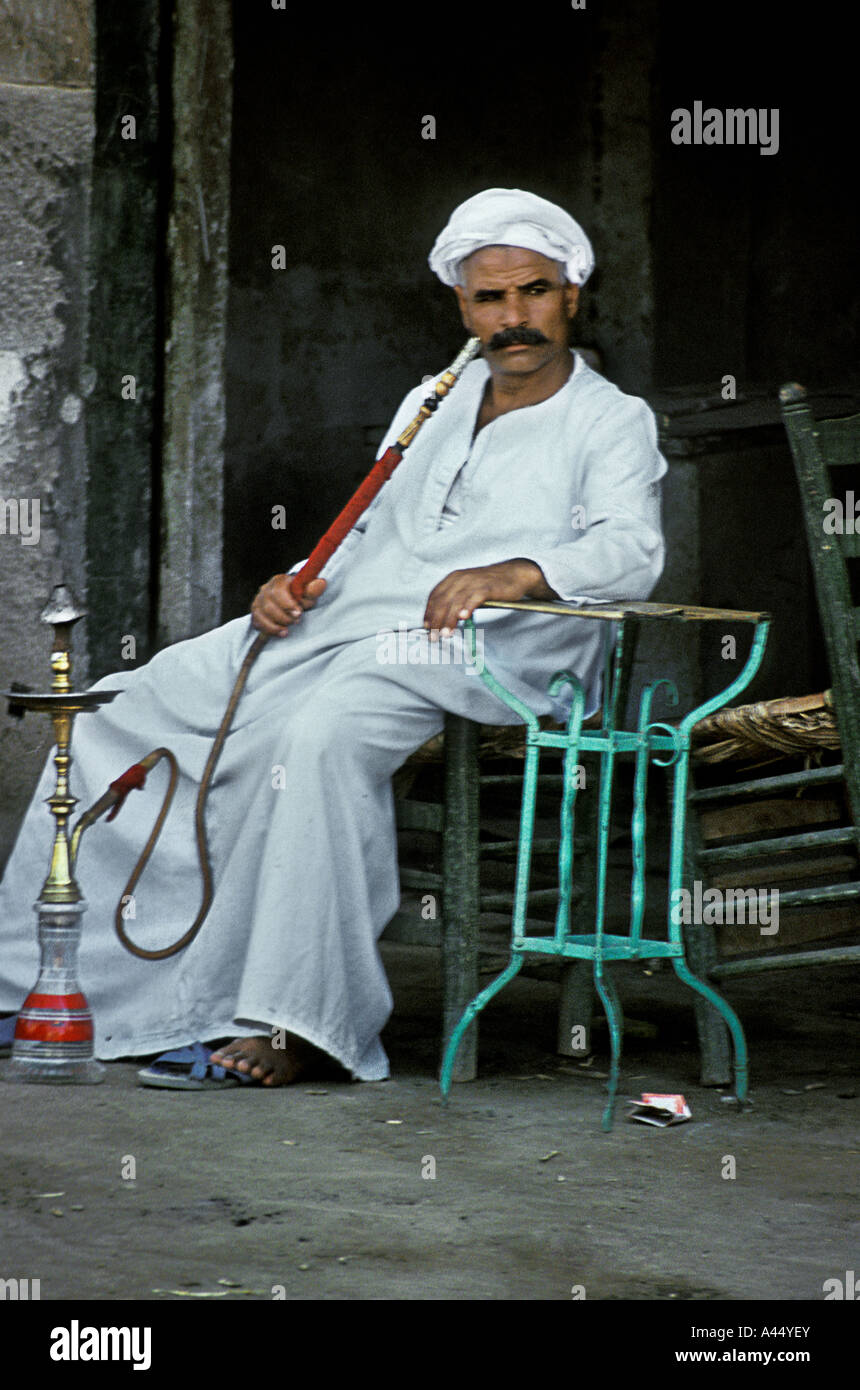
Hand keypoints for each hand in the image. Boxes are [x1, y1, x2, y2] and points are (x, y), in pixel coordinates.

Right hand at [251, 574, 326, 636]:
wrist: (292, 600)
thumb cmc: (301, 596)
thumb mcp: (309, 592)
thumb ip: (314, 589)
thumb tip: (321, 583)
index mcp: (279, 581)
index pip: (278, 591)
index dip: (288, 604)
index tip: (299, 613)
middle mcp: (266, 590)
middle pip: (269, 605)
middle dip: (284, 617)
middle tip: (297, 621)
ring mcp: (259, 601)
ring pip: (262, 615)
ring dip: (277, 625)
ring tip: (288, 629)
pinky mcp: (256, 613)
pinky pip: (258, 623)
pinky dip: (270, 630)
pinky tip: (282, 632)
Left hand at [423, 559, 555, 634]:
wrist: (514, 574)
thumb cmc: (491, 585)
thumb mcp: (469, 589)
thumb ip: (456, 602)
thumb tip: (445, 620)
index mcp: (453, 578)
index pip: (435, 596)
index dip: (429, 612)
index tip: (426, 627)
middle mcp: (461, 578)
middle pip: (443, 600)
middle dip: (437, 620)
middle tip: (434, 636)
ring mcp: (474, 582)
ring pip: (457, 601)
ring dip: (449, 619)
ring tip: (446, 633)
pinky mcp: (488, 586)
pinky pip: (475, 597)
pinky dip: (468, 607)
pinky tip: (464, 617)